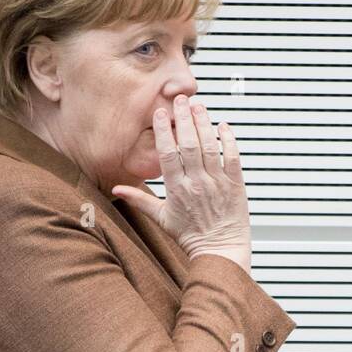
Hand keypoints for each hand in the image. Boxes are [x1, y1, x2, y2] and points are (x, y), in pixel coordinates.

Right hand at [113, 96, 251, 272]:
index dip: (163, 131)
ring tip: (199, 106)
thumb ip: (140, 201)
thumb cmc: (191, 237)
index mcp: (176, 189)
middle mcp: (197, 183)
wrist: (220, 252)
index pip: (167, 153)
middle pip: (189, 144)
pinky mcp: (236, 185)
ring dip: (204, 123)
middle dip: (183, 119)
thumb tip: (116, 191)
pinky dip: (228, 140)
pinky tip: (223, 126)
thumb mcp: (161, 219)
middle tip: (180, 99)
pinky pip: (232, 157)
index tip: (160, 113)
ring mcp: (217, 183)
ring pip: (210, 146)